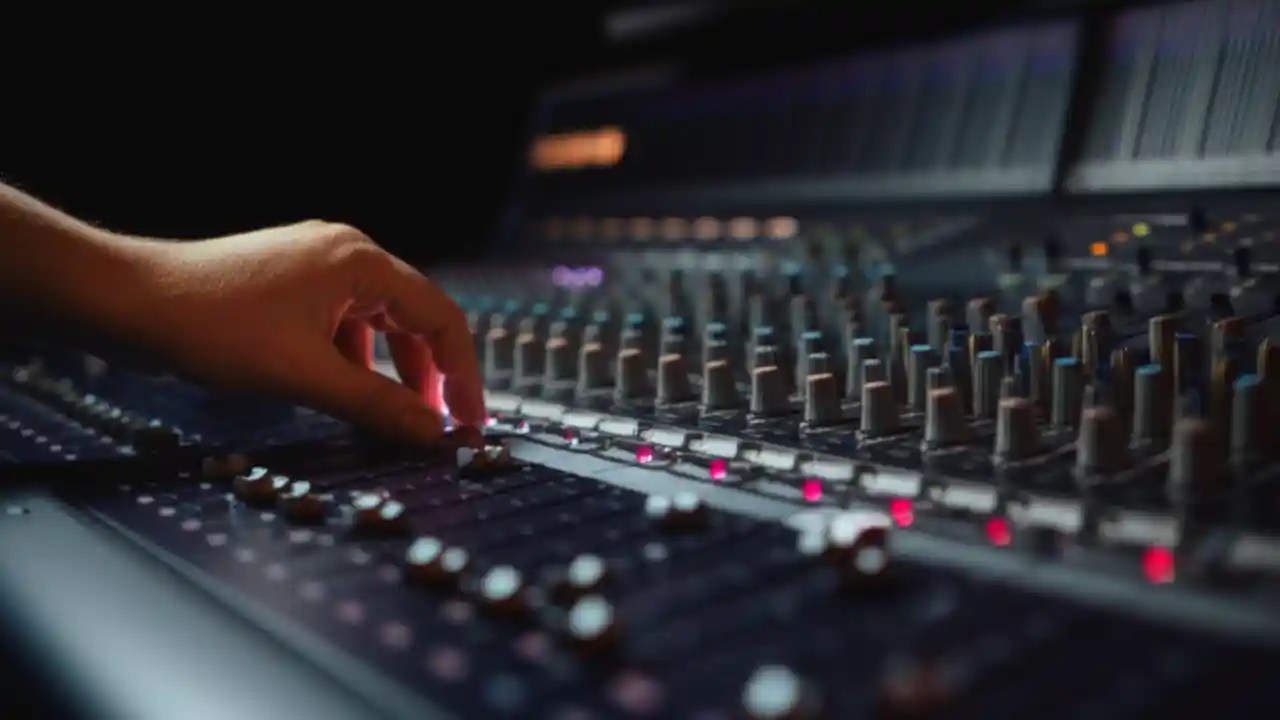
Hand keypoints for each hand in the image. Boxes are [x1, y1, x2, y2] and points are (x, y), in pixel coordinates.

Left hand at [117, 220, 484, 445]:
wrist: (128, 302)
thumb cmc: (211, 326)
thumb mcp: (304, 375)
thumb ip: (377, 406)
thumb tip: (432, 435)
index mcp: (360, 262)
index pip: (441, 316)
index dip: (463, 374)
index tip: (469, 422)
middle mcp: (346, 253)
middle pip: (414, 316)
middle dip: (430, 374)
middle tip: (437, 427)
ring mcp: (316, 265)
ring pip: (378, 322)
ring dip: (391, 370)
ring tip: (393, 416)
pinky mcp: (291, 283)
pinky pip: (344, 322)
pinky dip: (354, 360)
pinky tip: (343, 392)